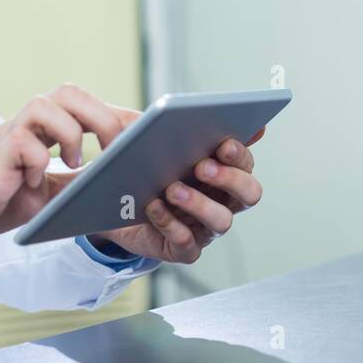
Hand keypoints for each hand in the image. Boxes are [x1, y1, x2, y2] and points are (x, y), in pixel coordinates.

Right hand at [0, 84, 130, 257]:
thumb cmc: (3, 200)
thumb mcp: (53, 190)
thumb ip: (80, 179)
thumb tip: (123, 180)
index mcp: (46, 128)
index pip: (87, 106)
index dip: (119, 114)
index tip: (148, 134)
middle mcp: (29, 123)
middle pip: (70, 92)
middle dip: (101, 116)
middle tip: (115, 149)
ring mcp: (11, 134)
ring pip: (45, 104)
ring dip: (70, 133)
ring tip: (75, 163)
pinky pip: (22, 141)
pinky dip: (37, 161)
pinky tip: (36, 181)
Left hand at [91, 129, 264, 263]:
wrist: (113, 202)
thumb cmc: (146, 167)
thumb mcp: (160, 140)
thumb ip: (187, 125)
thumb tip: (214, 113)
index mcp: (222, 172)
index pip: (246, 164)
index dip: (239, 155)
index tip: (222, 144)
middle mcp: (221, 201)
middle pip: (249, 194)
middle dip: (229, 179)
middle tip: (201, 166)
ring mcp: (205, 227)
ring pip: (222, 221)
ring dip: (199, 203)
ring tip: (172, 189)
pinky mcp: (183, 249)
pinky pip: (187, 244)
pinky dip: (171, 224)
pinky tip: (153, 206)